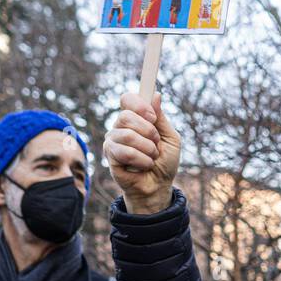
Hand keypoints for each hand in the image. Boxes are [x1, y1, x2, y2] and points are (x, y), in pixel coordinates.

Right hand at [104, 92, 180, 214]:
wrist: (159, 185)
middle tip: (155, 143)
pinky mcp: (110, 156)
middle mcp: (121, 127)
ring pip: (127, 135)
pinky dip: (141, 160)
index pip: (127, 99)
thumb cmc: (165, 161)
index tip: (152, 116)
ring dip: (147, 148)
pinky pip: (125, 152)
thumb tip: (156, 95)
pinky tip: (144, 165)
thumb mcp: (170, 138)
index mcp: (136, 119)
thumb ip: (161, 118)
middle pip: (125, 115)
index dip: (139, 104)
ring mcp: (113, 141)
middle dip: (148, 131)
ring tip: (152, 157)